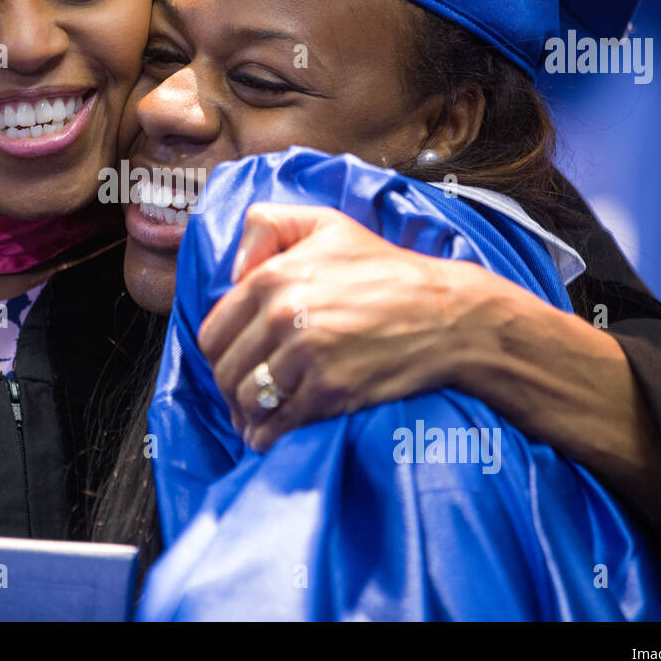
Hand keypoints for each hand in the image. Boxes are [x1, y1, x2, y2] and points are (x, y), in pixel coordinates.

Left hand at [198, 203, 487, 450]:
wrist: (446, 314)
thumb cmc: (385, 269)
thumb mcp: (325, 224)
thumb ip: (267, 226)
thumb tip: (233, 271)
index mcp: (272, 277)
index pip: (214, 332)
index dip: (219, 353)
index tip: (233, 361)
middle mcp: (282, 316)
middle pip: (225, 370)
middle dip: (229, 387)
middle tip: (242, 395)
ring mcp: (305, 356)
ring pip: (247, 399)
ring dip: (246, 415)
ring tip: (255, 417)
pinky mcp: (329, 392)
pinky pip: (277, 424)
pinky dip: (266, 436)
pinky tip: (268, 437)